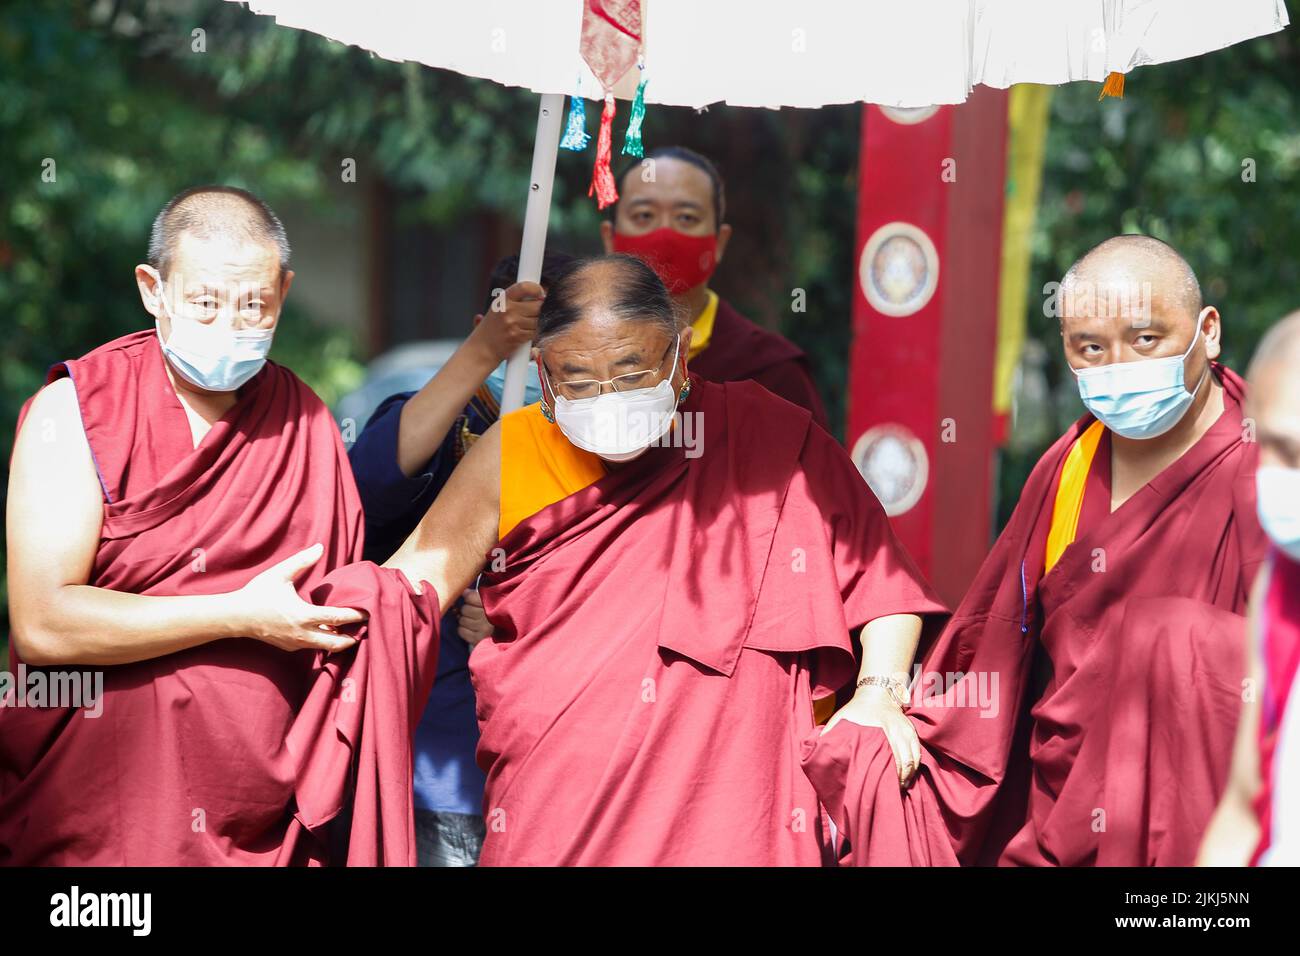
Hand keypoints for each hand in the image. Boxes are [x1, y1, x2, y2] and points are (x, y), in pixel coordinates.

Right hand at [233, 544, 366, 652]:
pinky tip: (330, 632)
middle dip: (353, 637)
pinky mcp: (290, 647)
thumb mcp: (280, 574)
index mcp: (303, 615)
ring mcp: (296, 644)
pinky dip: (324, 642)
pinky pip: (312, 647)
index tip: (368, 611)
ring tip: (352, 631)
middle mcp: (302, 634)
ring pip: (325, 648)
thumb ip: (302, 561)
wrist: (236, 617)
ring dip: (339, 641)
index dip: (355, 616)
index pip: (337, 618)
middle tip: (365, 628)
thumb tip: (320, 546)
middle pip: (336, 643)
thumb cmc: (259, 593)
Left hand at [456, 588, 494, 646]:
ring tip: (474, 622)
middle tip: (474, 613)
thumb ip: (478, 595)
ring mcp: (483, 629)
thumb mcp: (492, 603)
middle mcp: (488, 617)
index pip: (470, 597)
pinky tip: (471, 630)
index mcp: (493, 604)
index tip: (471, 600)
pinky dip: (463, 630)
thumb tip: (464, 592)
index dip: (468, 597)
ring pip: (462, 620)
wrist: (509, 637)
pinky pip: (461, 631)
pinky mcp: (478, 639)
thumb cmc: (496, 617)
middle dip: (467, 610)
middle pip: (464, 609)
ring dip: (465, 621)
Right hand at [472, 280, 543, 363]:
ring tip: (525, 326)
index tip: (540, 293)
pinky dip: (533, 334)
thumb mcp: (498, 308)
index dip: (536, 289)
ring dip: (536, 324)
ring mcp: (512, 323)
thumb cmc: (492, 328)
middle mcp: (507, 309)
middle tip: (533, 313)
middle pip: (537, 305)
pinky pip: (535, 332)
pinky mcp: (517, 336)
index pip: (525, 287)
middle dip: (539, 310)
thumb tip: (540, 296)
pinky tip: (524, 334)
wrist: (482, 348)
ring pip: (538, 320)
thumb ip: (515, 301)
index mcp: (503, 299)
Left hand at [822, 685, 920, 787]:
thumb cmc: (856, 708)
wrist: (876, 693)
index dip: (892, 774)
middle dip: (902, 778)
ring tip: (903, 786)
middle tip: (896, 790)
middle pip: (906, 760)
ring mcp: (906, 730)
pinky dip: (916, 764)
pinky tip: (910, 774)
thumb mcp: (841, 717)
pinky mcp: (912, 731)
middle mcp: (897, 729)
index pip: (892, 756)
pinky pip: (918, 751)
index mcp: (881, 728)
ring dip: (910, 773)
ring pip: (914, 757)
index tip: (887, 786)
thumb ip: (831, 732)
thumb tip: (819, 748)